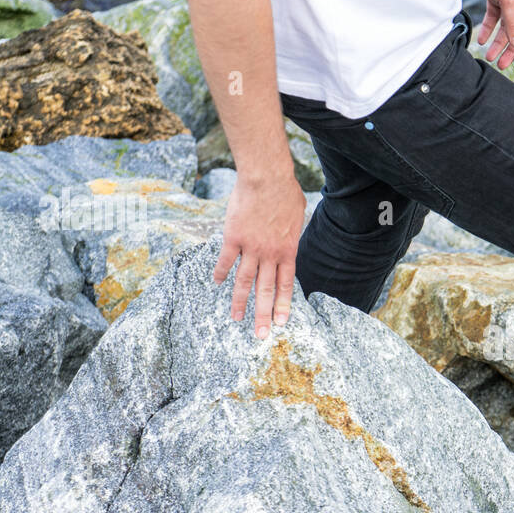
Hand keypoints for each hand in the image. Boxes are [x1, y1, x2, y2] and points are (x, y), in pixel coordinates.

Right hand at [213, 172, 306, 338]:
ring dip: (239, 301)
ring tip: (235, 318)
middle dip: (263, 314)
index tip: (280, 323)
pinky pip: (225, 260)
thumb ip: (291, 233)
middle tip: (260, 334)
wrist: (266, 177)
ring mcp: (251, 247)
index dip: (282, 305)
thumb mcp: (297, 216)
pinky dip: (220, 273)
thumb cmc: (285, 192)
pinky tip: (216, 283)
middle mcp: (270, 254)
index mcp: (287, 250)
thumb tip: (289, 237)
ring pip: (244, 281)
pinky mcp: (233, 237)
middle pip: (266, 290)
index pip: (286, 284)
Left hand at [467, 0, 513, 69]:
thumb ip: (513, 23)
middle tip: (501, 66)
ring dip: (497, 44)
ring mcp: (508, 3)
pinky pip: (493, 19)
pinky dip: (488, 30)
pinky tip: (481, 40)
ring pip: (504, 29)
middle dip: (509, 51)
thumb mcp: (509, 0)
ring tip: (488, 57)